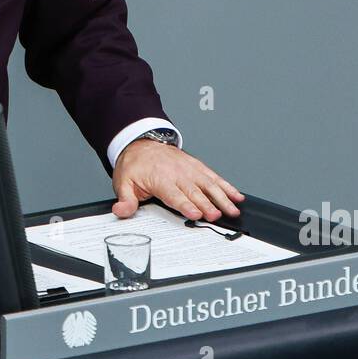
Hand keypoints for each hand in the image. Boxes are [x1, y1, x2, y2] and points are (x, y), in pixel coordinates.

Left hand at [111, 139, 243, 220]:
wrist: (141, 143)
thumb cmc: (135, 166)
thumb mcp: (124, 183)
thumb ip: (126, 200)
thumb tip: (121, 211)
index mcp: (160, 179)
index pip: (175, 195)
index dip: (186, 205)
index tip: (196, 214)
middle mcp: (178, 173)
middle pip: (195, 191)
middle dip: (207, 204)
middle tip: (217, 215)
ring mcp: (190, 169)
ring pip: (209, 184)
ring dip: (222, 197)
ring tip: (233, 209)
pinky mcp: (197, 167)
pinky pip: (214, 177)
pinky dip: (227, 186)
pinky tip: (237, 196)